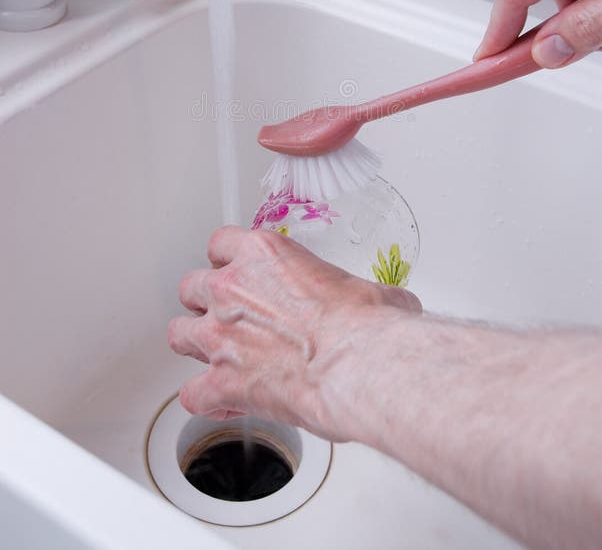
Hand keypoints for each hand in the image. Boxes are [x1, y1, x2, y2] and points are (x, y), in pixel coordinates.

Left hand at [168, 226, 420, 440]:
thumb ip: (357, 294)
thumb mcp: (367, 289)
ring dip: (197, 345)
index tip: (237, 272)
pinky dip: (207, 399)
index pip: (222, 244)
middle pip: (193, 287)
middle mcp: (233, 289)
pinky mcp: (222, 382)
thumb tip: (389, 306)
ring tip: (216, 357)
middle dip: (207, 303)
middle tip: (230, 317)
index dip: (228, 261)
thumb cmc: (366, 325)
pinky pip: (193, 393)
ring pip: (179, 334)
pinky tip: (222, 402)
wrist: (361, 363)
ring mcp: (221, 335)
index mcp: (264, 255)